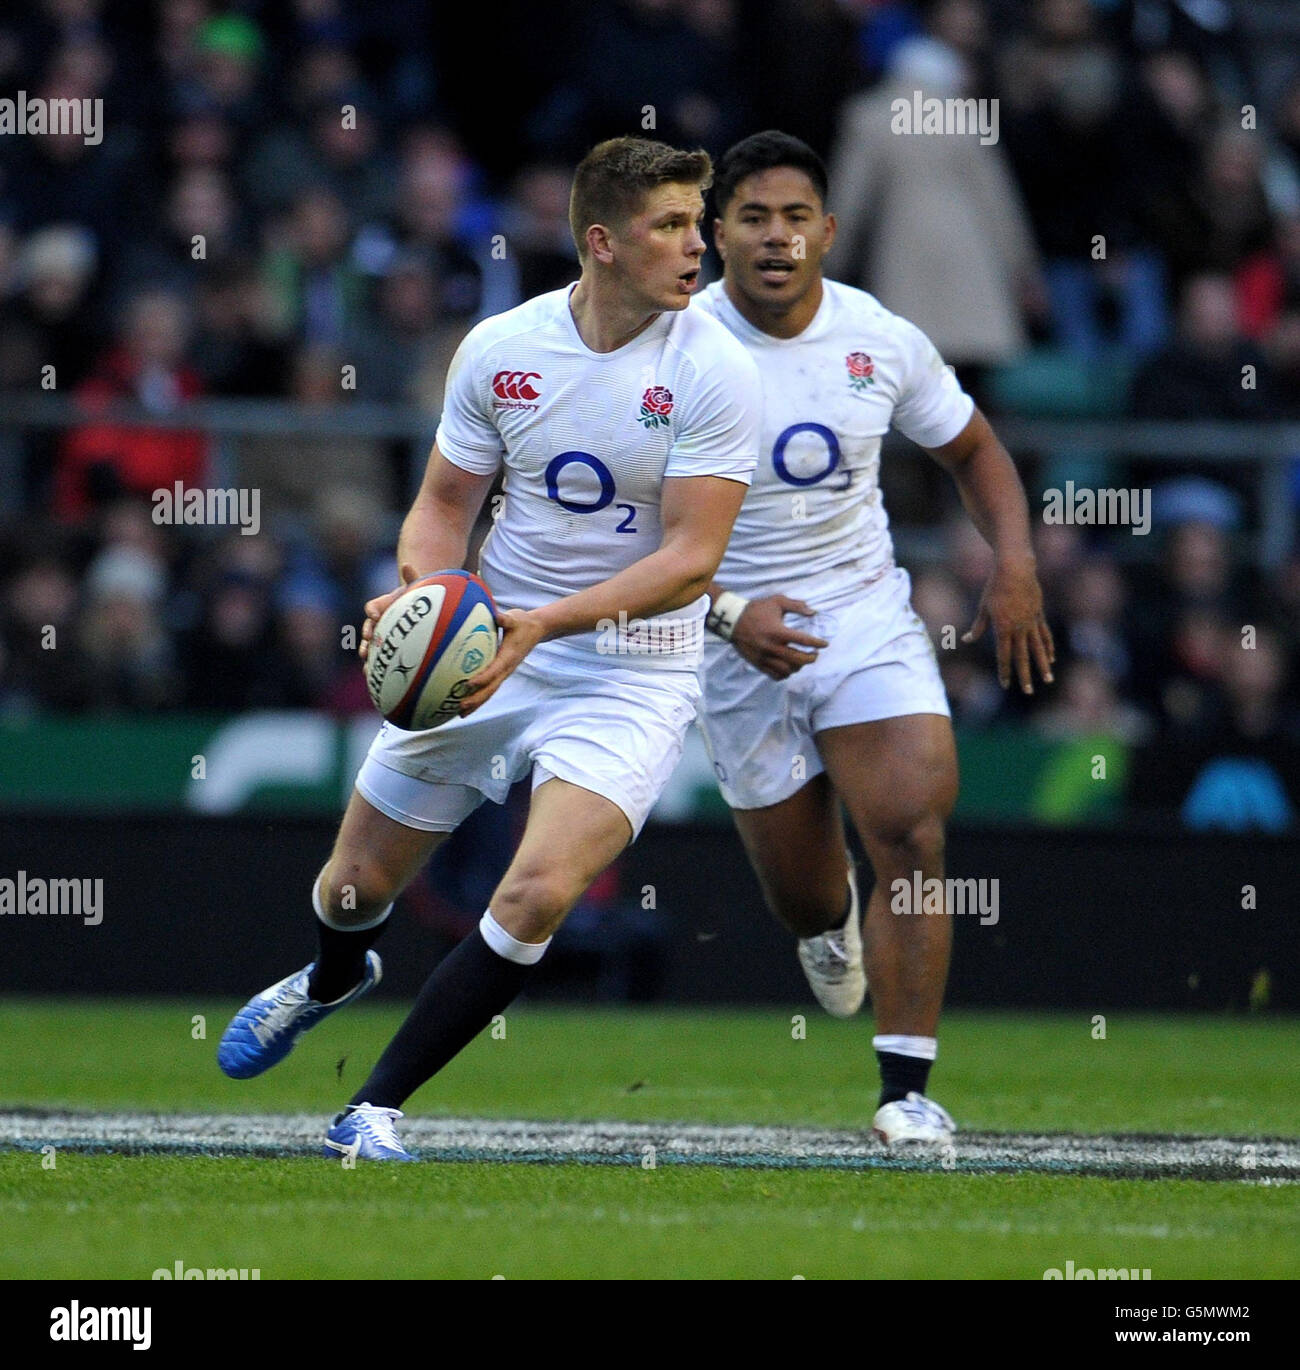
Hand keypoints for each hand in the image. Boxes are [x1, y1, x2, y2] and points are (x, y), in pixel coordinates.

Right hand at [359, 563, 419, 662]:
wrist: (417, 610)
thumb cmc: (416, 598)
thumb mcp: (416, 588)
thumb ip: (412, 578)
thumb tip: (407, 565)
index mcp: (383, 606)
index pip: (372, 607)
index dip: (373, 611)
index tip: (375, 616)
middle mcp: (378, 622)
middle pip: (368, 629)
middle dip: (367, 637)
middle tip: (367, 643)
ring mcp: (380, 635)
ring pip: (369, 645)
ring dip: (367, 653)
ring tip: (366, 662)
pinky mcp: (384, 648)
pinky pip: (377, 658)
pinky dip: (374, 667)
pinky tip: (373, 678)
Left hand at [458, 607, 545, 714]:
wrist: (537, 630)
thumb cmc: (523, 623)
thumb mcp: (515, 618)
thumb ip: (505, 619)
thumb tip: (496, 616)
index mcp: (508, 657)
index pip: (494, 671)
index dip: (482, 678)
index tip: (468, 684)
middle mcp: (507, 669)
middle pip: (490, 689)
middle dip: (476, 699)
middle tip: (460, 707)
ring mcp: (505, 673)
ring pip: (490, 692)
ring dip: (476, 703)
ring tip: (460, 713)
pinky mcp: (502, 673)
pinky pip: (490, 688)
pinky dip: (479, 697)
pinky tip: (467, 702)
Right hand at [731, 595, 829, 679]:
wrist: (732, 620)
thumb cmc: (756, 609)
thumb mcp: (777, 602)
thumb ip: (797, 606)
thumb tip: (814, 612)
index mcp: (778, 631)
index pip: (804, 640)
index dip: (817, 643)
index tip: (825, 644)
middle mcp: (772, 647)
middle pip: (798, 659)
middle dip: (811, 658)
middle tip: (815, 654)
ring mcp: (764, 657)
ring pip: (788, 670)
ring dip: (798, 667)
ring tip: (801, 660)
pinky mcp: (757, 664)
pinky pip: (775, 675)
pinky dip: (785, 674)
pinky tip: (788, 667)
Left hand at [962, 560, 1054, 692]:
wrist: (1016, 569)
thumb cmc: (995, 587)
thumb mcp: (983, 607)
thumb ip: (978, 626)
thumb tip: (967, 639)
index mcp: (1003, 628)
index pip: (1003, 655)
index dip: (1004, 671)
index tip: (1005, 685)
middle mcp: (1019, 628)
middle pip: (1022, 656)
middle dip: (1025, 675)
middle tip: (1028, 692)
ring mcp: (1031, 622)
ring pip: (1038, 648)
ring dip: (1043, 666)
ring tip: (1048, 680)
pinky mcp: (1039, 615)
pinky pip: (1045, 635)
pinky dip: (1048, 647)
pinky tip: (1051, 658)